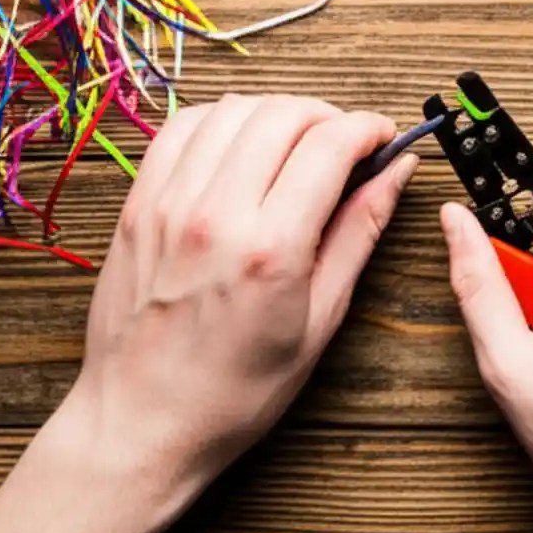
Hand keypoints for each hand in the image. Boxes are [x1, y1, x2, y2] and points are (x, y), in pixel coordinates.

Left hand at [0, 94, 417, 532]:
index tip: (384, 137)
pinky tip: (242, 148)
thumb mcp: (320, 321)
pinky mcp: (137, 205)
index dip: (369, 128)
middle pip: (283, 113)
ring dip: (276, 113)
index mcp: (271, 249)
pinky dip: (222, 122)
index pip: (330, 144)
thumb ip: (359, 234)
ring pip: (232, 109)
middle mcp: (215, 214)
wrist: (143, 422)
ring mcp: (168, 204)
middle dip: (328, 116)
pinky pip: (182, 128)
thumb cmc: (235, 391)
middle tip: (347, 144)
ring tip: (297, 145)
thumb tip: (395, 173)